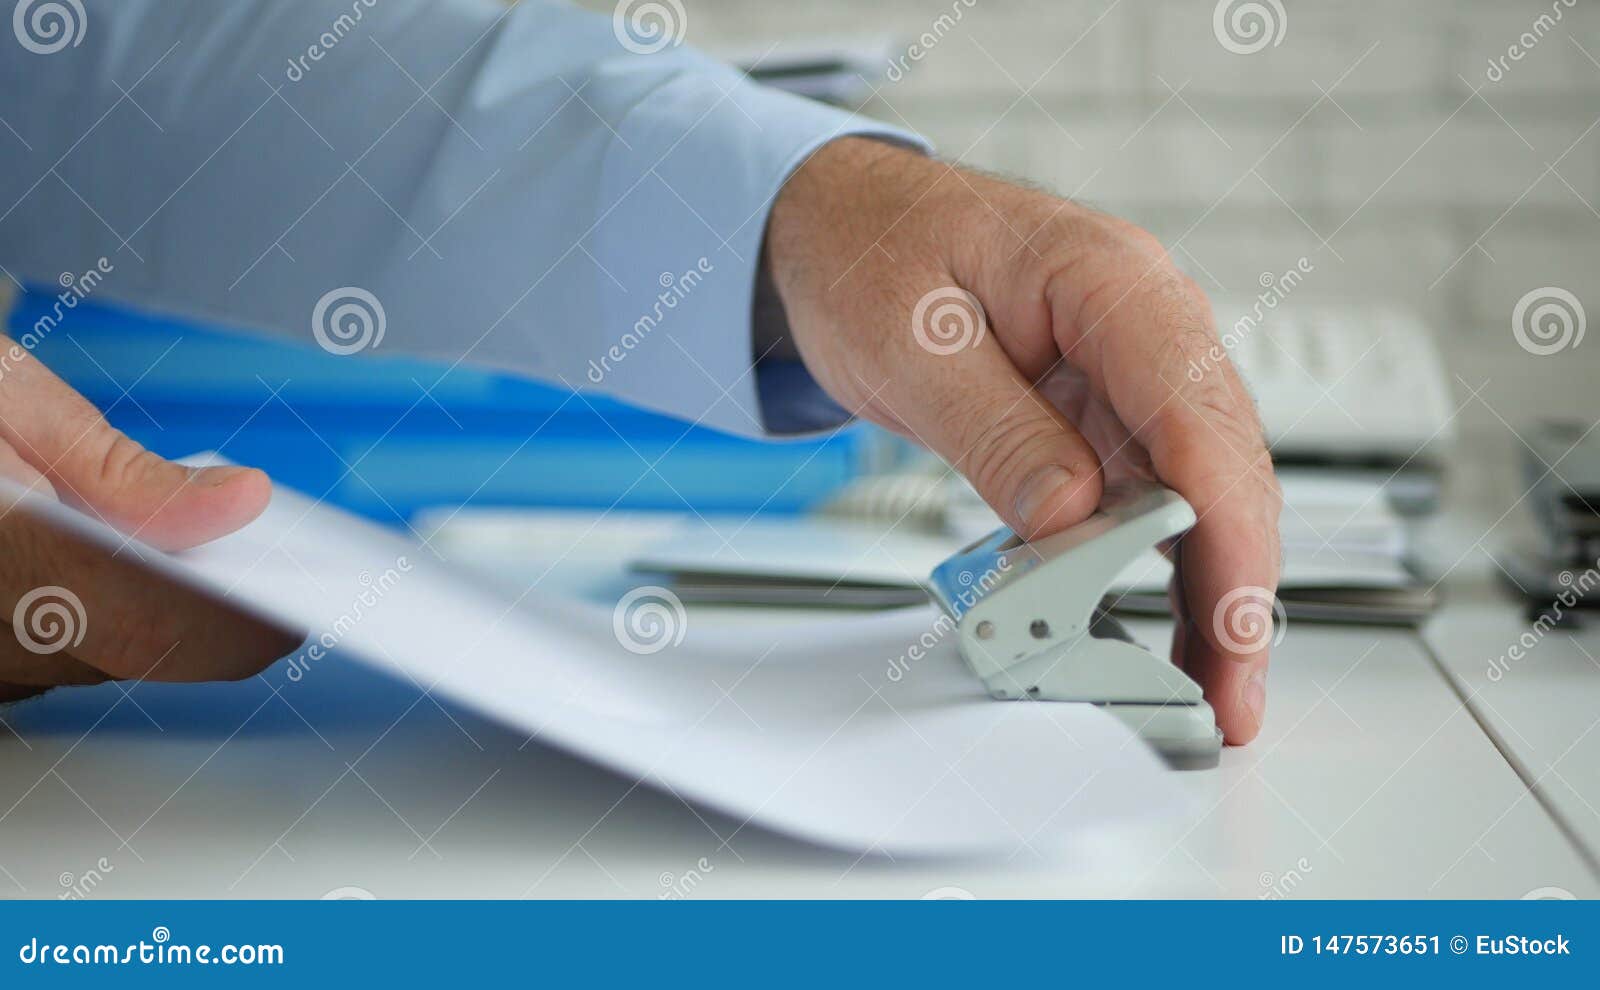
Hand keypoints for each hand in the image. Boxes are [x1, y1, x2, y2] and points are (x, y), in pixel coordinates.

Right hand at [0, 340, 299, 699]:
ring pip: (102, 657)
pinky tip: (100, 559)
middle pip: (140, 650)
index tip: (302, 602)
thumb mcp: (3, 396)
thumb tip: (237, 503)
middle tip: (250, 549)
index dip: (246, 626)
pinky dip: (94, 612)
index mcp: (1, 561)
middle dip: (206, 605)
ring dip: (148, 606)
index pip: (158, 627)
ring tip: (167, 538)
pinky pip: (57, 654)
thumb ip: (121, 471)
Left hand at [766, 138, 1282, 743]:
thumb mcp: (908, 342)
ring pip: (1200, 491)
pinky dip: (1157, 565)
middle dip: (1235, 585)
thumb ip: (994, 429)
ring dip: (1207, 589)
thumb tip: (1068, 517)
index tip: (1230, 617)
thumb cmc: (869, 252)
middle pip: (1223, 466)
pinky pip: (1148, 493)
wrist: (838, 225)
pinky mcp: (1103, 408)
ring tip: (1205, 685)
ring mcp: (1129, 368)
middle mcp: (1144, 322)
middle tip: (1228, 693)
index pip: (1197, 414)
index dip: (1228, 528)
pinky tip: (1159, 629)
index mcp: (1110, 280)